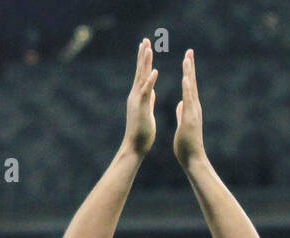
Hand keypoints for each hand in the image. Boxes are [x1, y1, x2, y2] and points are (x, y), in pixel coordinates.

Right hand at [123, 38, 157, 156]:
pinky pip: (147, 92)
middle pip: (140, 71)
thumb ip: (148, 99)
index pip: (142, 74)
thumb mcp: (147, 111)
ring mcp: (137, 101)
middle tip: (145, 40)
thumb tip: (152, 91)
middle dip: (142, 55)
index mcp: (139, 96)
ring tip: (148, 49)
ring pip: (142, 78)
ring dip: (145, 63)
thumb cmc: (141, 132)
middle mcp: (136, 96)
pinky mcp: (142, 108)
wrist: (135, 146)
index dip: (144, 60)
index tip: (145, 46)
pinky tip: (155, 71)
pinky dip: (150, 81)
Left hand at [173, 49, 205, 168]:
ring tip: (187, 58)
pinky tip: (185, 78)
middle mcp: (194, 106)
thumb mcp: (182, 122)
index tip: (186, 59)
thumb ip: (182, 112)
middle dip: (190, 67)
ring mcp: (194, 111)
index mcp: (190, 107)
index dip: (187, 73)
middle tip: (189, 51)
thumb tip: (181, 103)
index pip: (188, 86)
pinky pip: (189, 100)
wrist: (192, 157)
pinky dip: (187, 89)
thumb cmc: (186, 143)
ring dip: (189, 73)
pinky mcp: (191, 117)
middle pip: (191, 83)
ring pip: (191, 88)